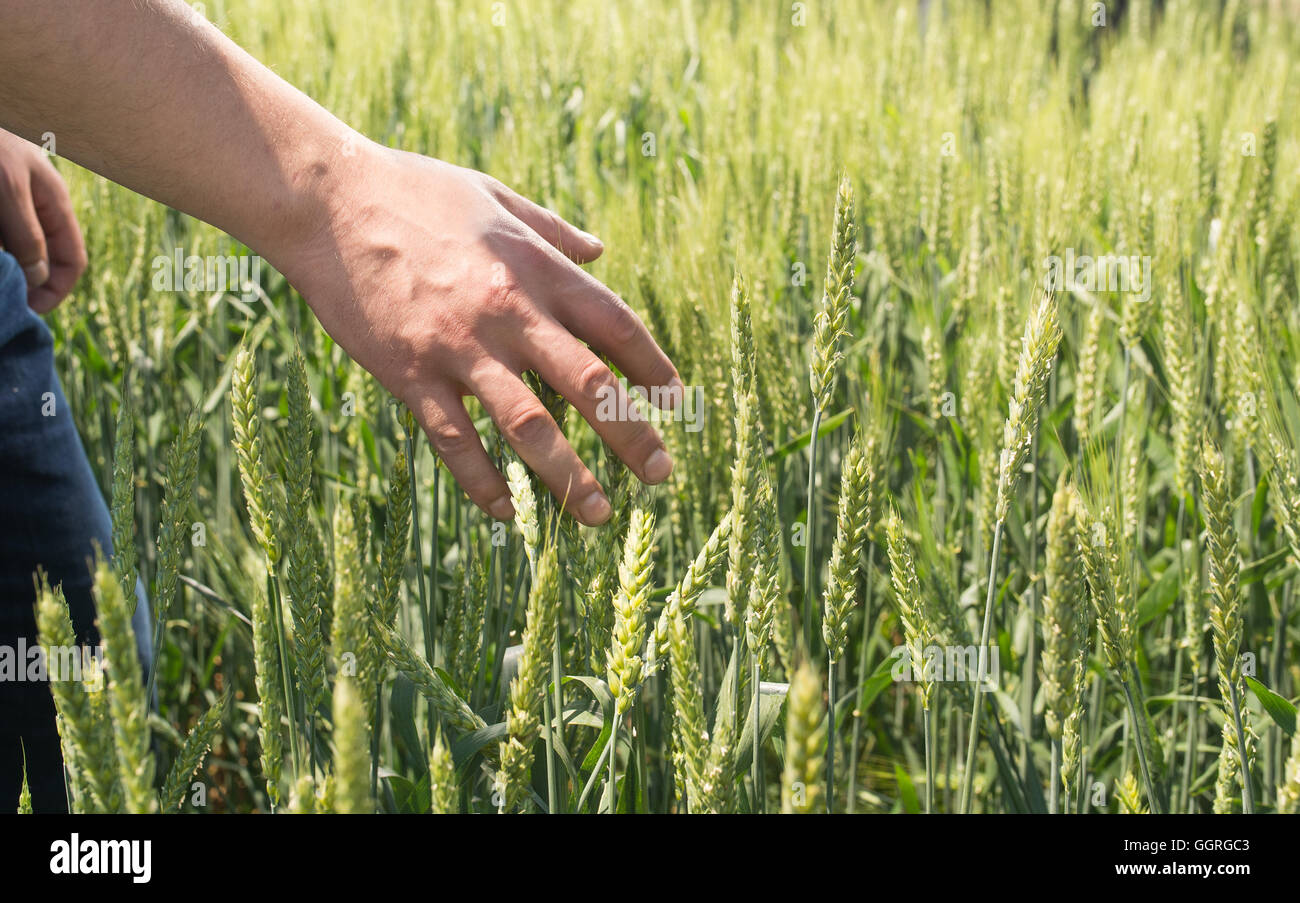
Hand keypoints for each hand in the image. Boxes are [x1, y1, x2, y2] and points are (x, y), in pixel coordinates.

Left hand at [0, 129, 86, 312]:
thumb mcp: (8, 190)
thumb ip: (27, 235)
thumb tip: (39, 278)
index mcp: (54, 206)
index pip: (72, 260)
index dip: (56, 290)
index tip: (29, 309)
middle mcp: (34, 209)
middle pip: (42, 259)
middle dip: (27, 282)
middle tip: (5, 296)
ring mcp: (9, 205)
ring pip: (14, 248)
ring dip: (5, 265)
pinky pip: (1, 235)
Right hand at [281, 139, 680, 525]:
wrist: (327, 199)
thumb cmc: (414, 190)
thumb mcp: (495, 196)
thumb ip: (552, 230)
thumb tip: (600, 251)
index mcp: (535, 267)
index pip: (615, 326)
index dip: (652, 367)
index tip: (675, 401)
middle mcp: (508, 311)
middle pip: (589, 384)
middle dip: (631, 435)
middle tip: (660, 475)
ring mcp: (458, 347)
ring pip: (529, 425)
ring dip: (568, 475)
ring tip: (596, 513)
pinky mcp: (409, 374)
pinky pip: (455, 441)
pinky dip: (482, 481)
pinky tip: (505, 512)